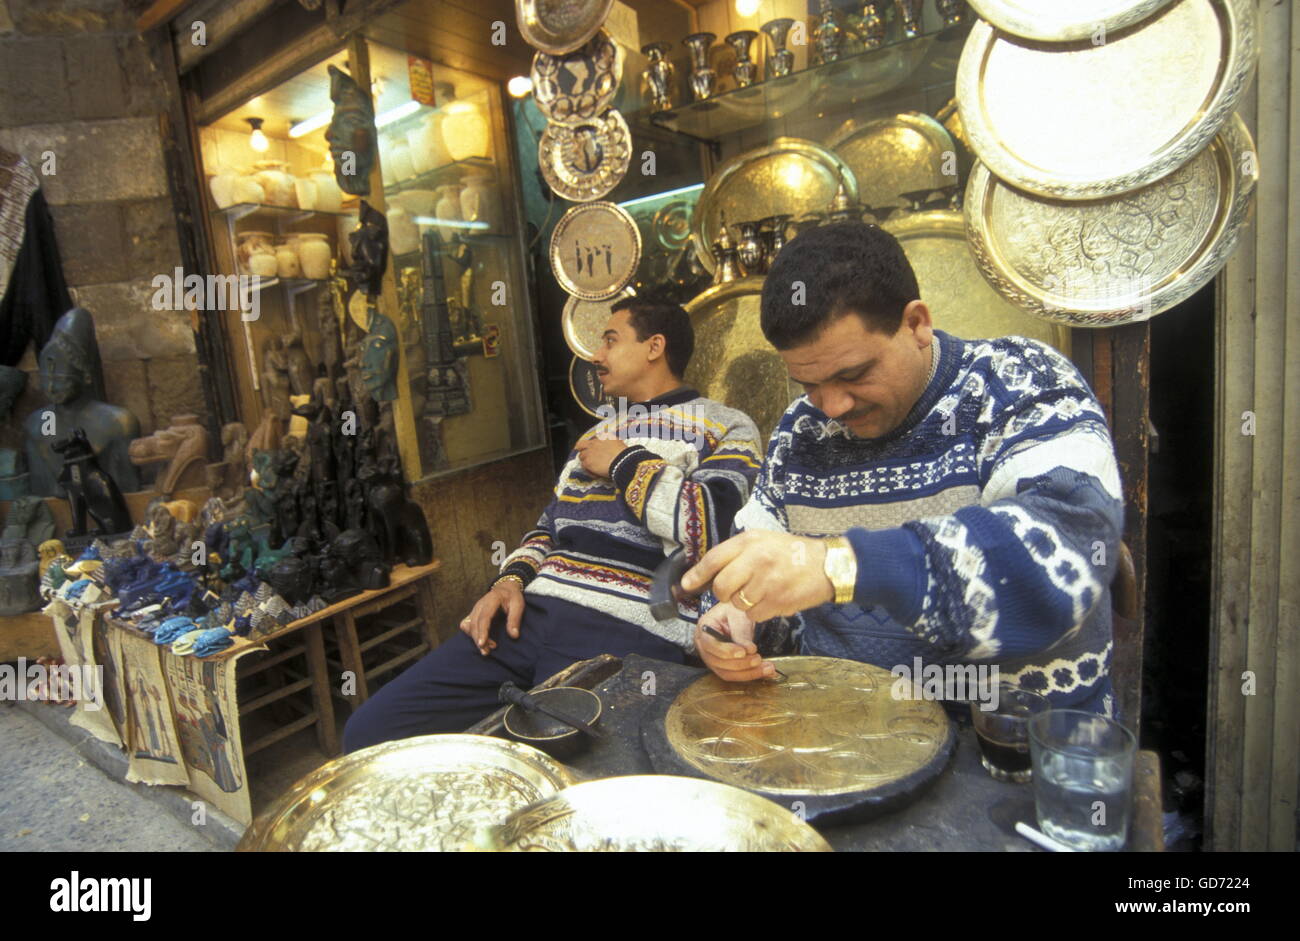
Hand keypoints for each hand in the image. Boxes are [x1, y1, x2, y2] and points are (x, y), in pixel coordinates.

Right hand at [459, 579, 524, 654]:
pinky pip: (466, 625)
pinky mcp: (473, 614)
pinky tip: (481, 640)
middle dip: (478, 639)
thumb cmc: (512, 596)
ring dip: (475, 638)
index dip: (482, 632)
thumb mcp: (518, 605)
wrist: (505, 587)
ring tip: (487, 648)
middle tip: (487, 652)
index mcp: (491, 600)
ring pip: (469, 626)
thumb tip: (514, 636)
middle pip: (474, 624)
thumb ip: (515, 619)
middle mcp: (480, 605)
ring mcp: (475, 609)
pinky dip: (471, 634)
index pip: (484, 618)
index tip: (482, 644)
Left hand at [574, 436, 626, 477]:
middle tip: (588, 457)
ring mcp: (589, 452)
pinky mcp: (587, 462)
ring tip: (594, 468)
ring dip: (586, 461)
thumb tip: (612, 443)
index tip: (594, 451)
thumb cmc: (624, 454)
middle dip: (583, 451)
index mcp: (601, 437)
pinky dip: (589, 471)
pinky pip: (584, 467)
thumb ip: (612, 441)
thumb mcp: (619, 443)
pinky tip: (596, 474)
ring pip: (581, 456)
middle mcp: (593, 443)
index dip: (591, 446)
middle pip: (580, 445)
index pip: (591, 440)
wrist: (622, 461)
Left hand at [680, 530, 834, 622]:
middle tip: (738, 588)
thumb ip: (737, 553)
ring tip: (764, 589)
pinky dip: (761, 611)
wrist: (827, 565)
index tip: (686, 585)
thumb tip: (708, 573)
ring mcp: (767, 582)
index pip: (714, 559)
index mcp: (750, 542)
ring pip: (738, 604)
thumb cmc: (792, 553)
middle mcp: (756, 560)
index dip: (696, 575)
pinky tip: (774, 598)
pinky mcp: (777, 601)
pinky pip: (755, 615)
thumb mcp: (763, 540)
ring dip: (746, 602)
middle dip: (725, 593)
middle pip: (721, 587)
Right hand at [694, 602, 775, 681]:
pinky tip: (765, 671)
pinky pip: (734, 675)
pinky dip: (750, 675)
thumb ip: (741, 632)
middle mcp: (703, 646)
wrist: (736, 613)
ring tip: (767, 668)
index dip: (726, 651)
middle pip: (718, 662)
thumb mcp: (737, 614)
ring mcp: (711, 658)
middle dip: (740, 664)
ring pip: (726, 673)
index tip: (743, 652)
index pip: (710, 644)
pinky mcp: (722, 666)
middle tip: (758, 659)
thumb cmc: (734, 609)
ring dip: (748, 673)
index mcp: (704, 628)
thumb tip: (749, 650)